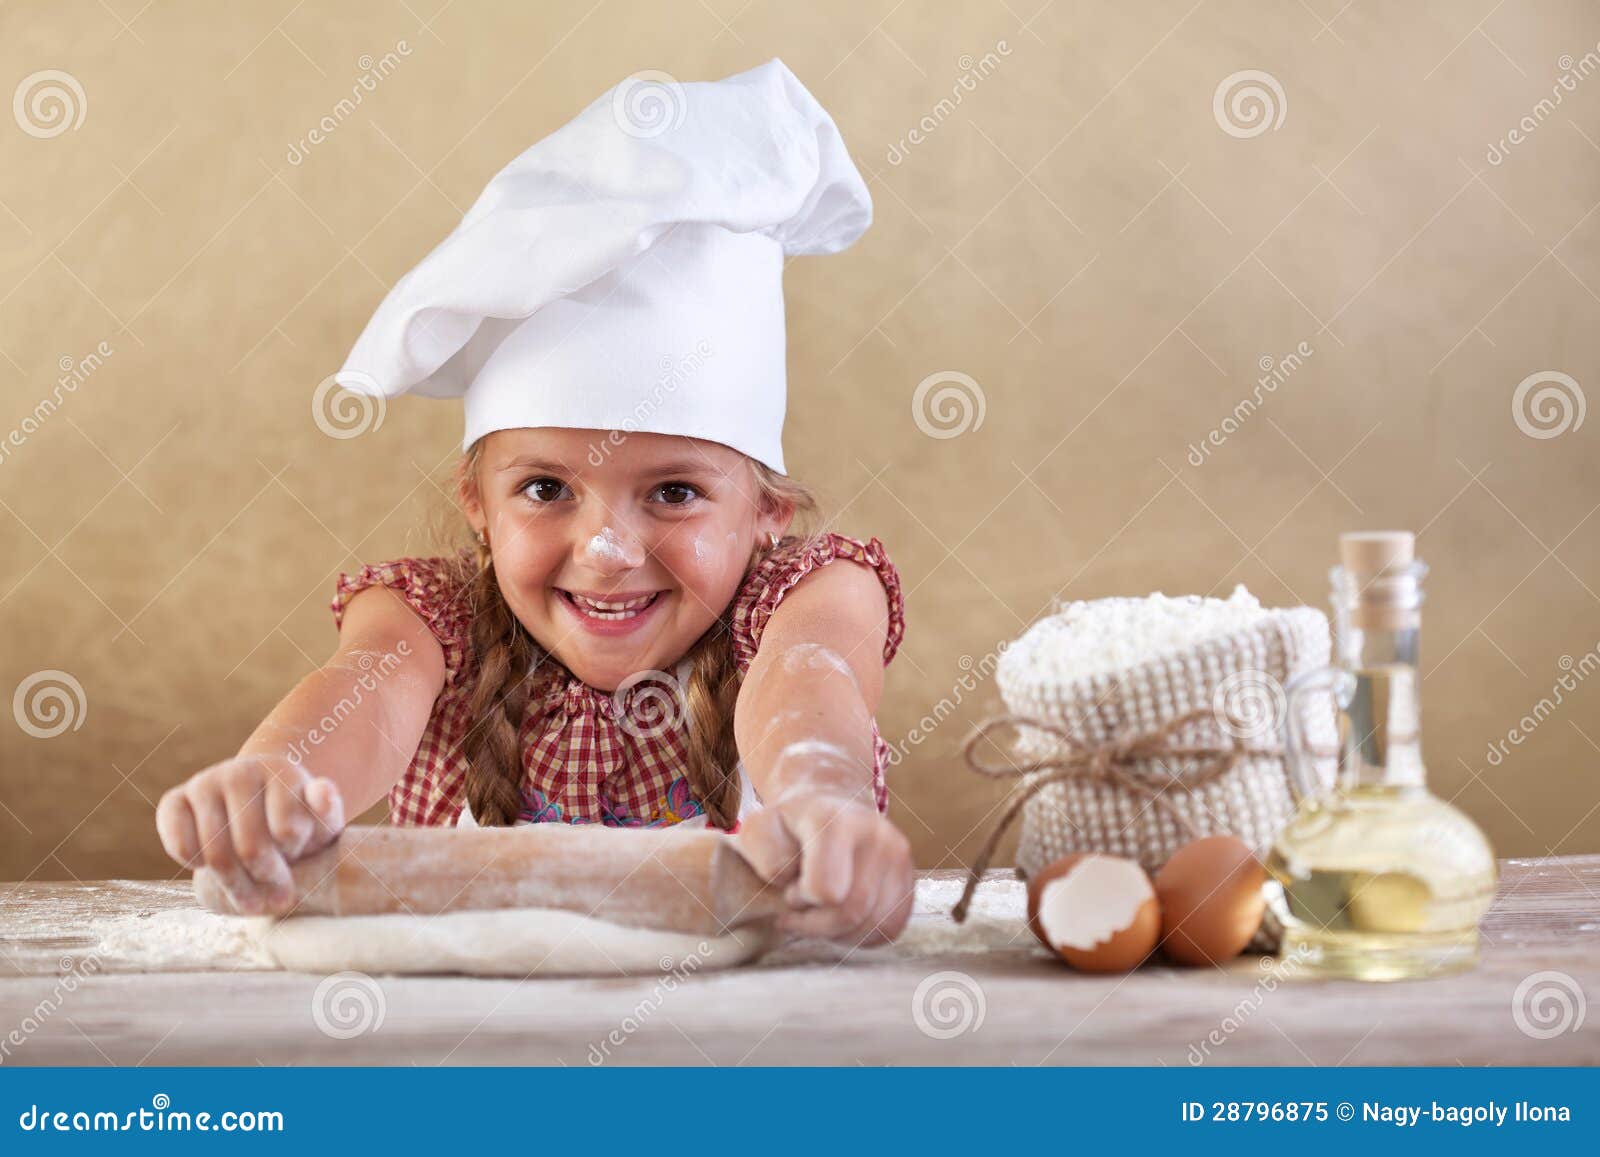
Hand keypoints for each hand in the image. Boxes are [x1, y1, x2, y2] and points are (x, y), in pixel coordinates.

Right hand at [155, 754, 344, 915]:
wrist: (258, 808)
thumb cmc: (297, 821)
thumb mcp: (322, 820)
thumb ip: (327, 810)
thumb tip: (322, 790)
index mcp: (281, 771)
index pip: (287, 830)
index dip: (293, 853)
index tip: (297, 855)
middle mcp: (240, 771)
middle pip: (250, 848)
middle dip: (267, 880)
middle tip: (279, 897)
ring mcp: (205, 783)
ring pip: (215, 852)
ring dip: (235, 885)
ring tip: (253, 900)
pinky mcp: (175, 800)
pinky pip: (178, 843)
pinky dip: (193, 863)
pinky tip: (210, 868)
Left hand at [736, 787, 913, 945]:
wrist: (830, 806)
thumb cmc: (788, 827)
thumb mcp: (758, 831)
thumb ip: (765, 856)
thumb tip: (795, 883)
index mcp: (834, 820)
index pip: (826, 890)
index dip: (801, 900)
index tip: (790, 887)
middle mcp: (876, 834)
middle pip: (851, 913)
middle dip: (818, 922)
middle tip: (801, 904)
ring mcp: (899, 855)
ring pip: (872, 926)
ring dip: (838, 931)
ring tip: (820, 909)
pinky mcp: (910, 878)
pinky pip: (890, 929)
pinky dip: (861, 933)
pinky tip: (842, 915)